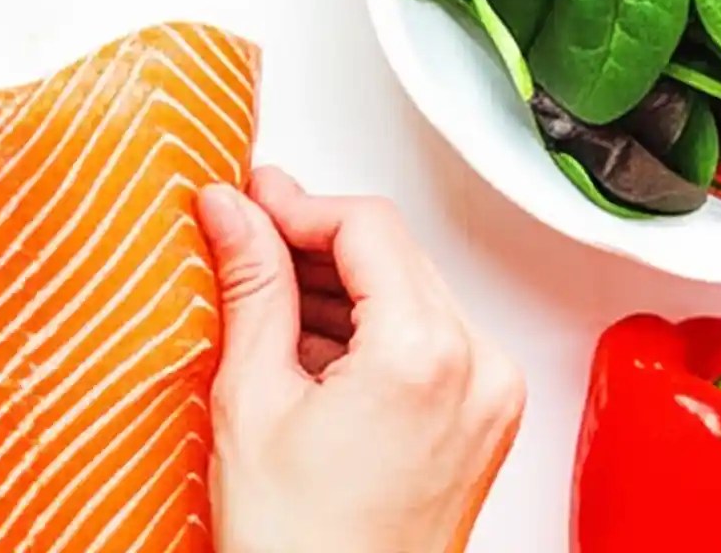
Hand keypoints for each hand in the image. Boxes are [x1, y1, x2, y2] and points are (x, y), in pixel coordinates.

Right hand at [199, 167, 524, 552]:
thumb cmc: (299, 545)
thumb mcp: (252, 399)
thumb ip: (250, 286)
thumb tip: (231, 211)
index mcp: (424, 356)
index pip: (366, 224)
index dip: (297, 204)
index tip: (250, 203)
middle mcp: (478, 368)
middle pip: (394, 252)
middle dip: (315, 240)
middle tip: (248, 237)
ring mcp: (489, 395)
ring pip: (411, 290)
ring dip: (340, 282)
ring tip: (268, 300)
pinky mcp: (483, 417)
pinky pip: (428, 336)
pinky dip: (370, 325)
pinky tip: (310, 343)